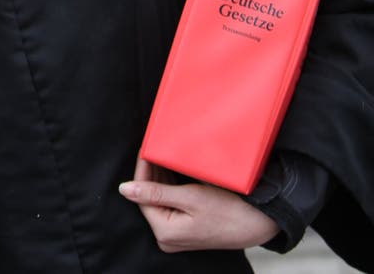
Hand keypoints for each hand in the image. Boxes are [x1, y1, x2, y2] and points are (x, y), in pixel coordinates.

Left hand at [119, 158, 279, 252]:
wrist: (257, 222)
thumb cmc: (228, 210)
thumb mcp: (191, 197)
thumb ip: (156, 193)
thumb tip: (125, 190)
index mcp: (165, 232)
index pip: (143, 195)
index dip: (143, 168)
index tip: (145, 147)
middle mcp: (167, 238)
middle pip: (150, 197)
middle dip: (152, 171)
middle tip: (154, 145)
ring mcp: (176, 235)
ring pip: (160, 199)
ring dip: (161, 176)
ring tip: (162, 153)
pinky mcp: (185, 229)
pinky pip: (171, 204)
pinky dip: (170, 186)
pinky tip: (172, 168)